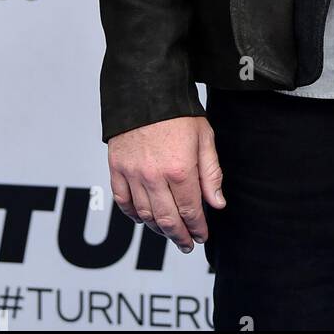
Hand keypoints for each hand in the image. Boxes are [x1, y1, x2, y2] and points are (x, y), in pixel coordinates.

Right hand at [107, 115, 225, 251]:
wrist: (146, 89)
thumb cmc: (178, 111)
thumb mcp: (204, 137)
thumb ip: (211, 173)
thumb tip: (217, 203)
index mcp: (180, 169)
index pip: (191, 210)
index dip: (198, 228)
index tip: (202, 236)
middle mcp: (154, 176)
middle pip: (167, 219)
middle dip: (180, 236)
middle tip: (187, 244)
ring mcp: (133, 174)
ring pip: (145, 215)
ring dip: (158, 230)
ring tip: (169, 234)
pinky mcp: (116, 168)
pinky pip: (123, 201)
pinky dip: (133, 215)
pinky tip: (143, 219)